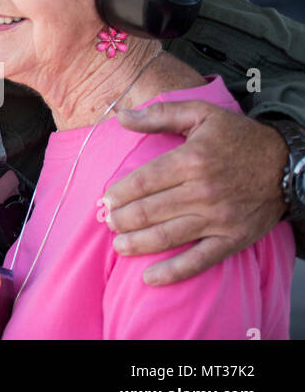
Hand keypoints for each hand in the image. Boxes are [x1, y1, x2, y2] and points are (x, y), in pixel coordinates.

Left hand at [102, 101, 288, 285]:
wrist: (289, 164)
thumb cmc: (239, 137)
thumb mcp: (200, 113)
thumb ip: (159, 114)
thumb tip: (120, 115)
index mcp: (191, 160)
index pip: (143, 181)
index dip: (119, 193)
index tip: (105, 199)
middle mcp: (203, 191)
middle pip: (150, 210)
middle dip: (122, 219)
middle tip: (107, 222)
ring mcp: (219, 218)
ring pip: (168, 236)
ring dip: (138, 243)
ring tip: (118, 245)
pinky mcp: (233, 239)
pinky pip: (200, 260)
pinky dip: (173, 271)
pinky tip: (150, 278)